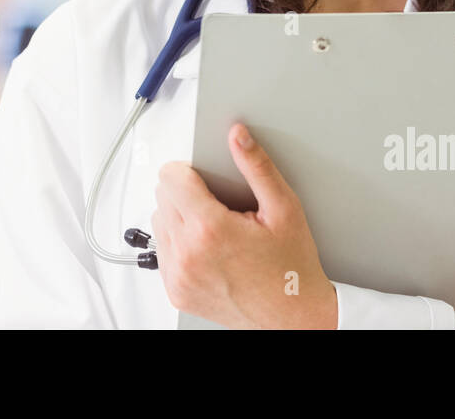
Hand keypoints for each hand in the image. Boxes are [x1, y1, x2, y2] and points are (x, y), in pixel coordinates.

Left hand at [151, 123, 337, 328]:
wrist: (294, 317)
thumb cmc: (292, 268)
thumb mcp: (284, 209)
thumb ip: (257, 167)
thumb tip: (238, 137)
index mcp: (210, 229)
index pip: (171, 177)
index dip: (189, 170)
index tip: (205, 178)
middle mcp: (187, 254)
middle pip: (162, 196)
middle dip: (186, 192)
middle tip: (219, 206)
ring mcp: (178, 276)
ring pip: (159, 221)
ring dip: (179, 217)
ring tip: (215, 228)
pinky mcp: (176, 291)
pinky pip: (162, 251)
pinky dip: (178, 243)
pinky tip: (208, 248)